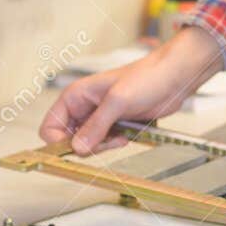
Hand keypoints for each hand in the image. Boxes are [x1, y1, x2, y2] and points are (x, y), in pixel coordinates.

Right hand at [38, 28, 225, 154]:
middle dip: (87, 146)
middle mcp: (84, 107)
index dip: (59, 142)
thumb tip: (77, 148)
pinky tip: (127, 135)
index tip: (78, 149)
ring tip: (121, 135)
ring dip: (103, 146)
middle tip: (108, 140)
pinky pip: (105, 143)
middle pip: (69, 140)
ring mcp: (100, 117)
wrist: (175, 77)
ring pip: (88, 145)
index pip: (49, 128)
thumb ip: (96, 126)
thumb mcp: (118, 101)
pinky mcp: (115, 124)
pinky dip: (114, 144)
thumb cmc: (148, 77)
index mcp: (76, 96)